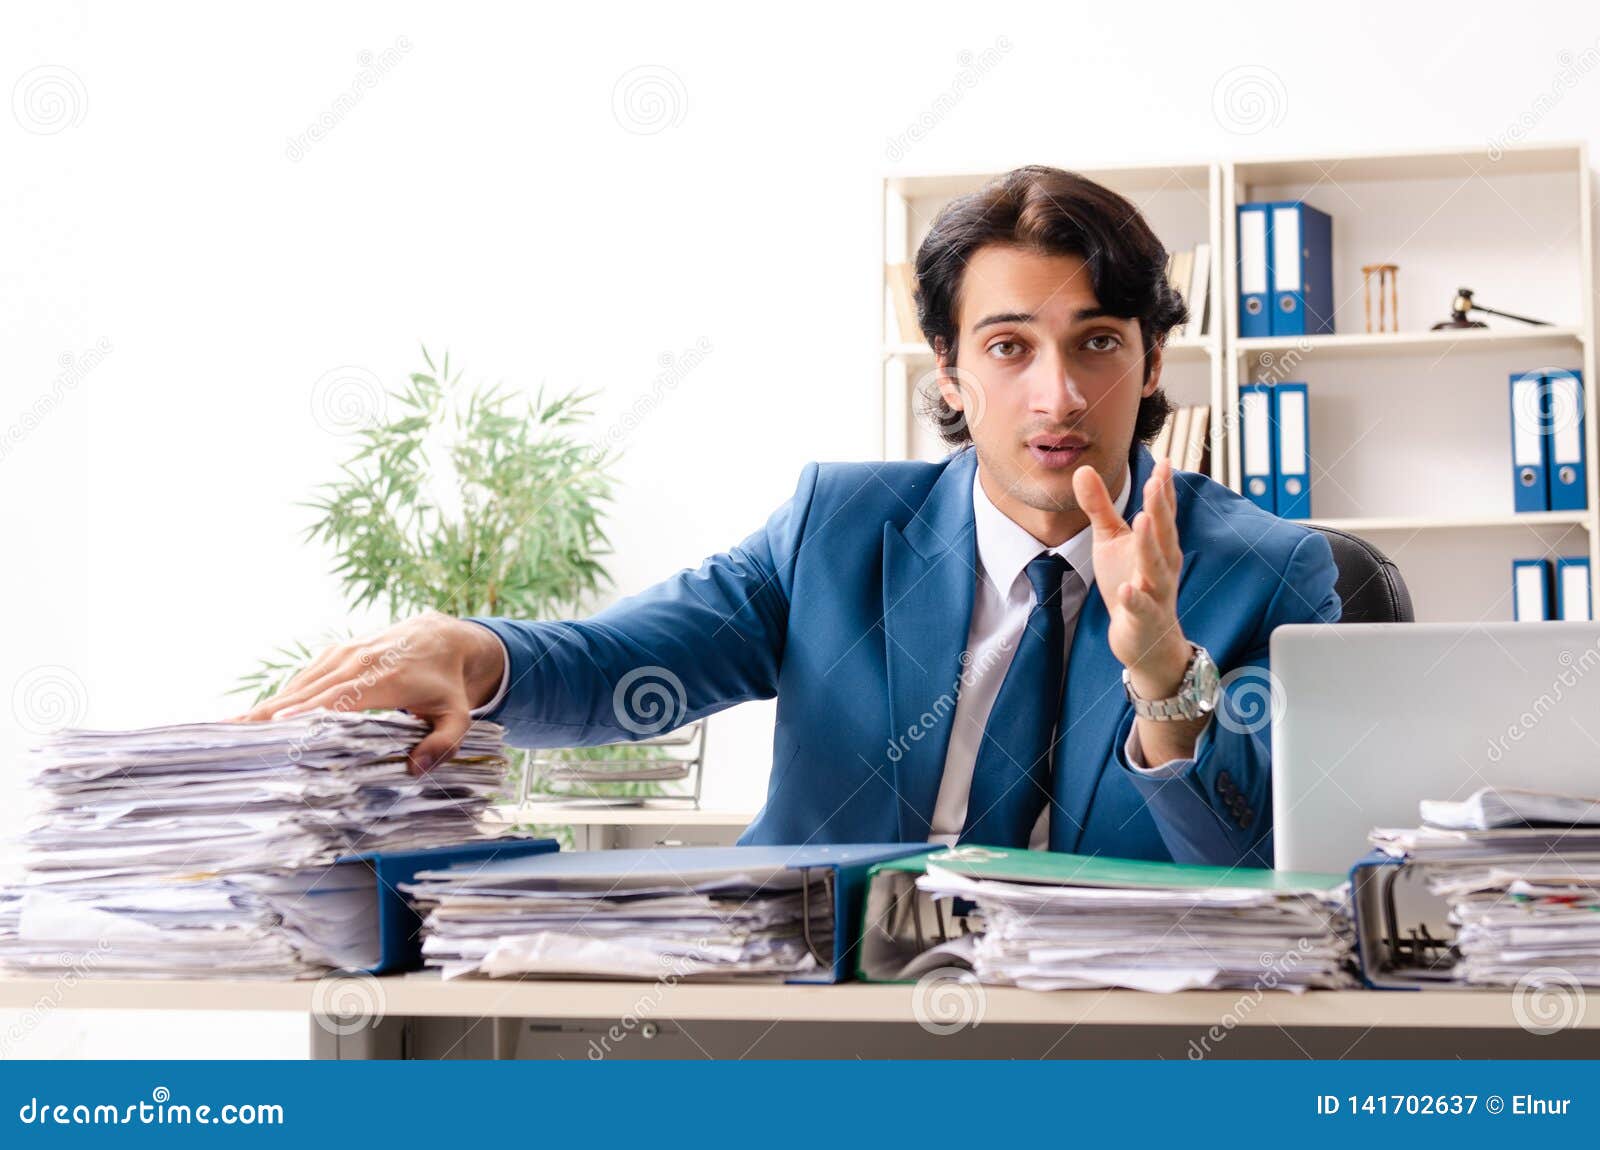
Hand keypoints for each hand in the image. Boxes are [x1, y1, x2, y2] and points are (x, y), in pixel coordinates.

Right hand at [233, 610, 506, 773]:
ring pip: (298, 685)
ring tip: (229, 730)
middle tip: (231, 737)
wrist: (441, 637)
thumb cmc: (446, 683)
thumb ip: (443, 744)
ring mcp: (342, 656)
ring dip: (266, 707)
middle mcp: (357, 663)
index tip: (275, 729)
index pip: (338, 699)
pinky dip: (280, 698)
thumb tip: (415, 771)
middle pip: (306, 693)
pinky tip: (256, 717)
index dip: (306, 713)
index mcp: (385, 679)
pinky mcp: (334, 655)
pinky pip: (303, 679)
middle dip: (269, 715)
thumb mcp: (457, 716)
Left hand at [1072, 457, 1190, 696]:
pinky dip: (1135, 599)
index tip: (1163, 461)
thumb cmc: (1130, 582)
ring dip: (1150, 545)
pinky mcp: (1144, 618)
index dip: (1163, 488)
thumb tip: (1082, 468)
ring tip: (1144, 520)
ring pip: (1156, 567)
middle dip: (1161, 507)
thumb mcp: (1111, 541)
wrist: (1144, 640)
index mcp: (1159, 544)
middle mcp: (1163, 565)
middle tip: (1156, 480)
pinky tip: (1126, 590)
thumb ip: (1100, 507)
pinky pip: (1140, 608)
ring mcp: (1156, 592)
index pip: (1163, 512)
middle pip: (1164, 533)